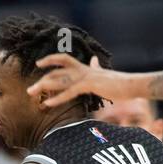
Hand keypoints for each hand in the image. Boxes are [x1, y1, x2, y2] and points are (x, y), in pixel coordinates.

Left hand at [27, 54, 144, 109]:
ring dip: (44, 87)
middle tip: (29, 89)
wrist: (132, 85)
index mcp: (86, 68)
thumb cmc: (120, 83)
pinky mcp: (90, 84)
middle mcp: (84, 69)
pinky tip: (48, 103)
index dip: (51, 60)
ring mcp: (86, 76)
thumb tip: (94, 60)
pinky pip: (70, 91)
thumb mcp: (105, 74)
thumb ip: (96, 68)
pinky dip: (58, 98)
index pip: (64, 60)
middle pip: (58, 71)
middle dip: (42, 79)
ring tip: (32, 93)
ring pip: (60, 80)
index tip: (40, 64)